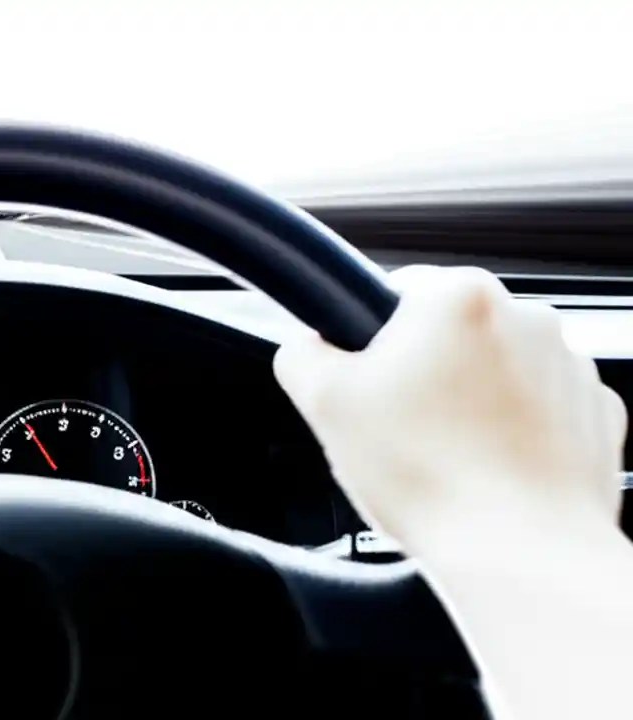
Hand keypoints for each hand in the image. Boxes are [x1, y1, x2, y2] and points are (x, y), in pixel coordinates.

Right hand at [274, 266, 625, 559]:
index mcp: (458, 297)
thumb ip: (302, 354)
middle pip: (449, 333)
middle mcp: (527, 317)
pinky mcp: (595, 414)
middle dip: (423, 373)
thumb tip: (307, 346)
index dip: (369, 342)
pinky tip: (487, 472)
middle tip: (399, 430)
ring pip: (495, 371)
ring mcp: (570, 366)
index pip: (394, 291)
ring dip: (469, 403)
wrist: (520, 553)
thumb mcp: (324, 404)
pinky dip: (513, 434)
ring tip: (445, 459)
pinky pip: (539, 411)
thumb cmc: (431, 478)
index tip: (367, 385)